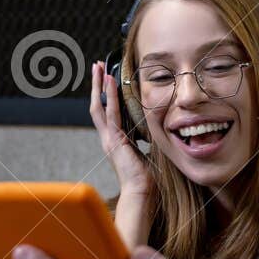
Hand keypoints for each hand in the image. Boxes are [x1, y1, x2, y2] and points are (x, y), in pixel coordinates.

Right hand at [89, 62, 152, 199]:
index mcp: (116, 140)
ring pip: (99, 106)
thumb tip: (162, 128)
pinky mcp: (113, 140)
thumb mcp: (150, 152)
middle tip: (97, 66)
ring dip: (99, 86)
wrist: (142, 192)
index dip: (106, 95)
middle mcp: (108, 138)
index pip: (107, 112)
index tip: (107, 78)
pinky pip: (109, 113)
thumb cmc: (148, 178)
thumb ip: (150, 139)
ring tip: (98, 68)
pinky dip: (109, 96)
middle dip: (97, 85)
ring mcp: (108, 138)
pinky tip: (110, 82)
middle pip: (98, 105)